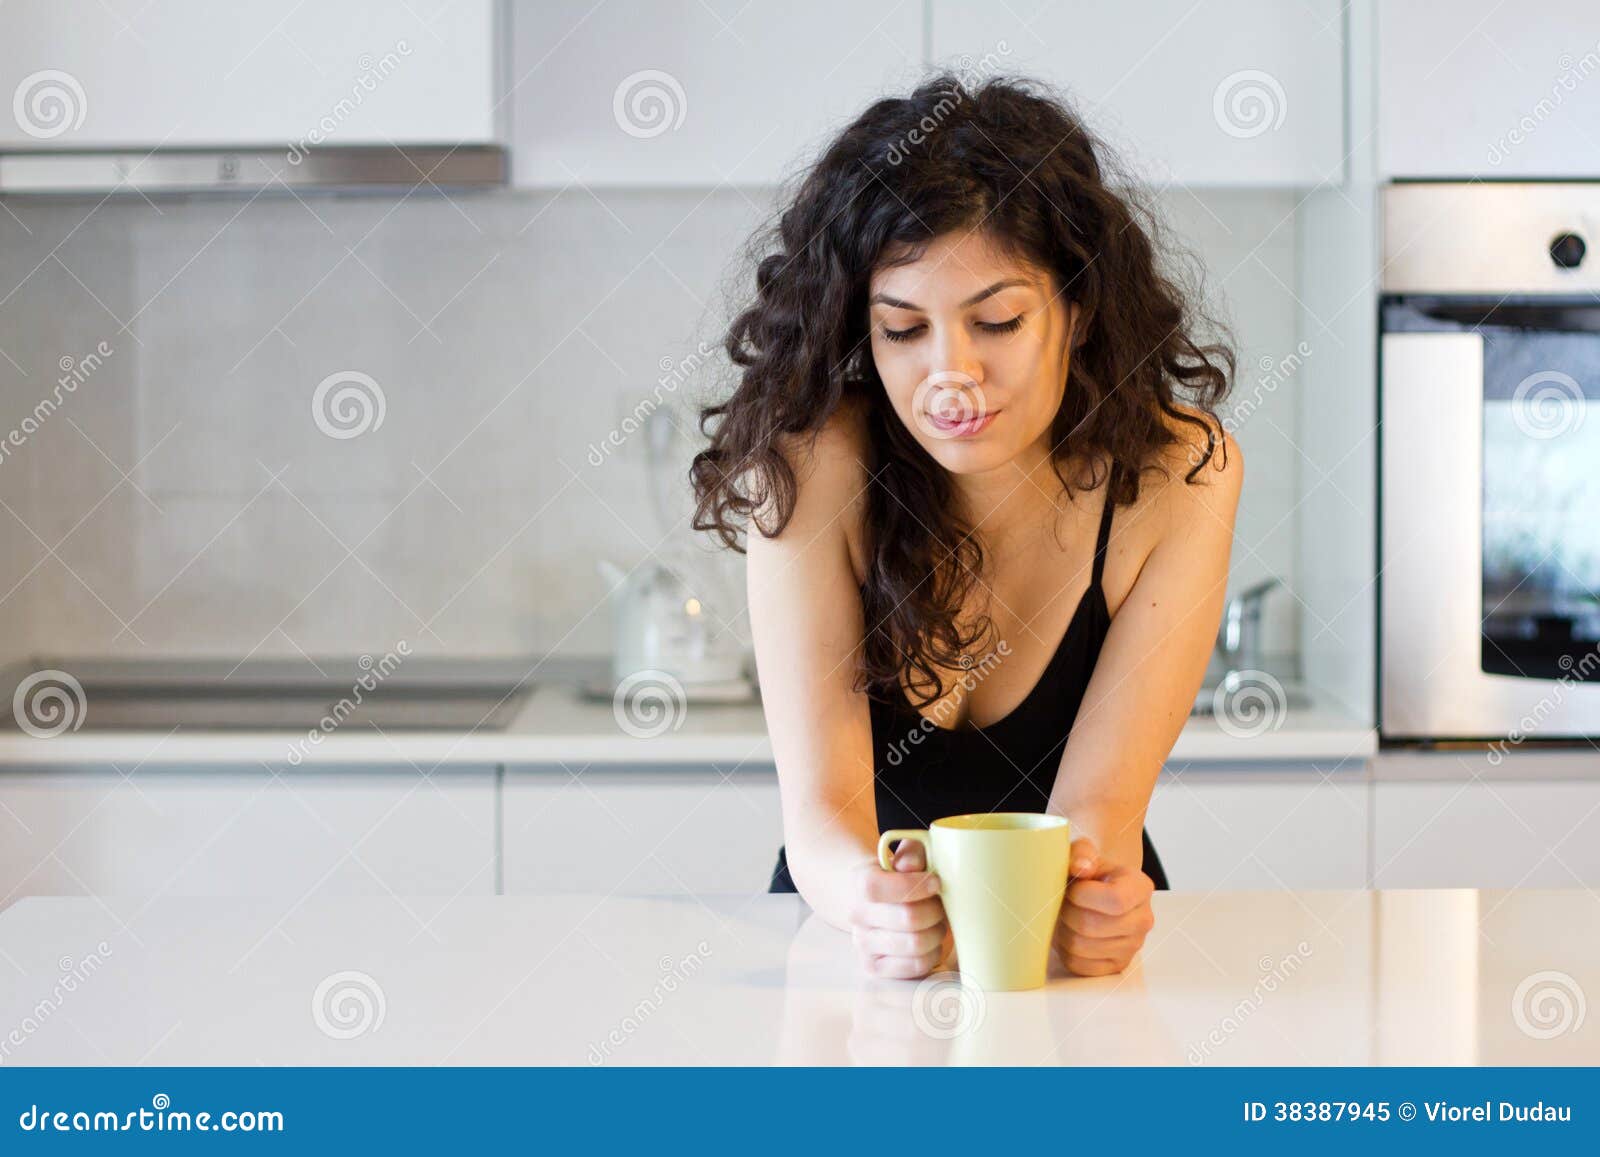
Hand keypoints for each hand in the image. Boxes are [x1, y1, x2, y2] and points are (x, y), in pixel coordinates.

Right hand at [849, 839, 950, 979]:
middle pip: (908, 918)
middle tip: (940, 906)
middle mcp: (857, 915)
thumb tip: (911, 865)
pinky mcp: (875, 967)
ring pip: (916, 944)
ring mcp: (863, 944)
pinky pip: (916, 966)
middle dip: (935, 911)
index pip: (877, 887)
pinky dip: (933, 953)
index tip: (936, 883)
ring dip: (936, 933)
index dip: (913, 886)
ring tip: (936, 923)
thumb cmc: (902, 879)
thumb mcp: (908, 858)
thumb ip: (913, 854)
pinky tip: (930, 942)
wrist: (880, 904)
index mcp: (861, 882)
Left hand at [1054, 835, 1155, 976]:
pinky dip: (1066, 951)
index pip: (1114, 900)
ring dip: (1063, 931)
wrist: (1094, 891)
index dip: (1082, 895)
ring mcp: (1132, 946)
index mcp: (1140, 887)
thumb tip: (1081, 868)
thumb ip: (1081, 853)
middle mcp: (1143, 920)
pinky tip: (1069, 933)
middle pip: (1092, 926)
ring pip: (1081, 947)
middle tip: (1061, 902)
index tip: (1070, 887)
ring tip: (1065, 916)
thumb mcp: (1084, 852)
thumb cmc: (1088, 871)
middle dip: (1066, 912)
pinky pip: (1079, 966)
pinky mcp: (1116, 966)